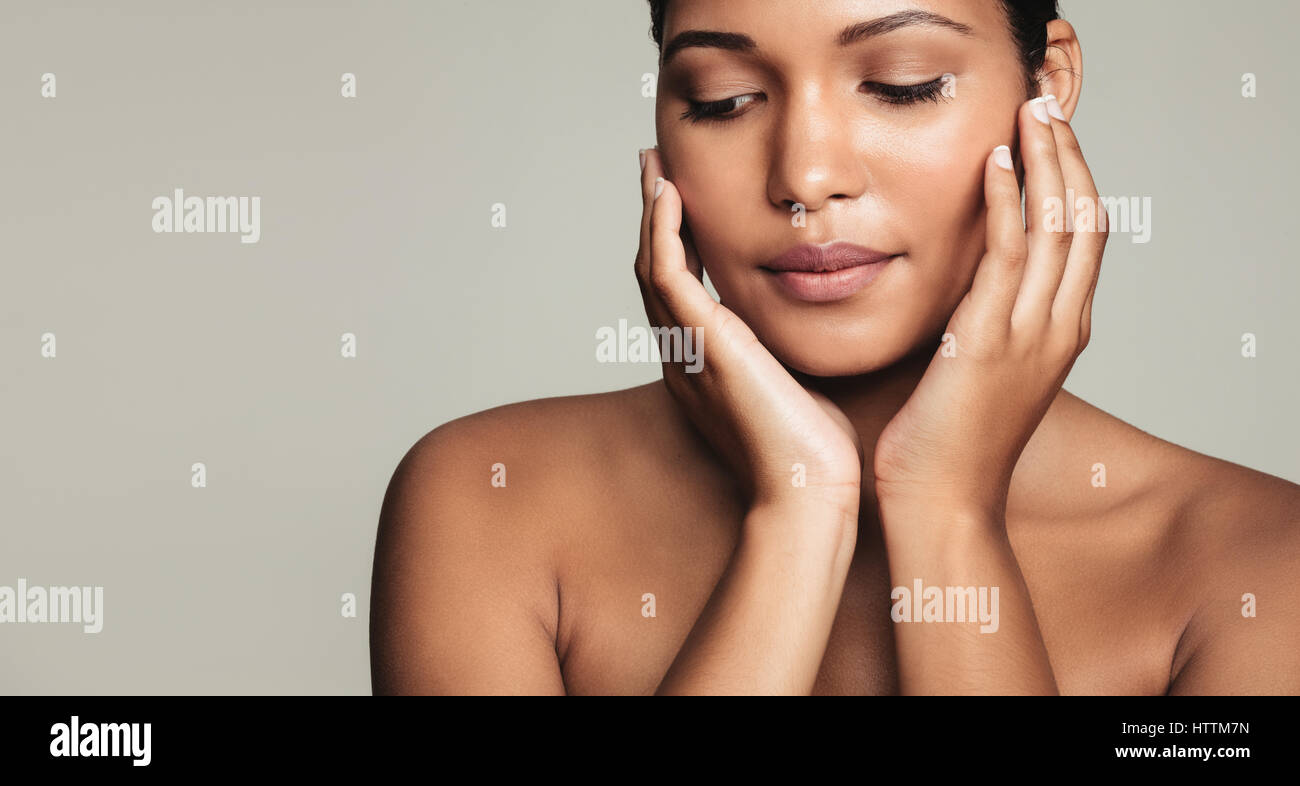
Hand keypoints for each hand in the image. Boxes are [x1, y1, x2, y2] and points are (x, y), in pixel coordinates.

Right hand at [635, 147, 861, 520]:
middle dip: (654, 220)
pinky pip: (666, 275)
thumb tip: (818, 329)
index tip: (684, 202)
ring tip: (655, 168)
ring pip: (652, 267)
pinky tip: (669, 195)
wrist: (808, 491)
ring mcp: (686, 351)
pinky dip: (663, 232)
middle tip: (654, 171)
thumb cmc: (814, 453)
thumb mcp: (800, 388)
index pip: (681, 291)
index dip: (677, 243)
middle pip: (655, 273)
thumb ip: (793, 356)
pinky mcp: (699, 345)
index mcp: (705, 366)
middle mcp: (684, 356)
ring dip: (652, 214)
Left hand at [873, 95, 1107, 518]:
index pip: (1085, 238)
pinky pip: (1008, 256)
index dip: (1074, 179)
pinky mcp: (988, 341)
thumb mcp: (981, 371)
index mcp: (1062, 334)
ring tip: (1027, 112)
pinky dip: (1006, 203)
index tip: (1050, 135)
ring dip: (1044, 161)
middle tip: (1044, 105)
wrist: (942, 503)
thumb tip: (963, 279)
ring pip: (1057, 226)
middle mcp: (1060, 328)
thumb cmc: (949, 444)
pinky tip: (996, 164)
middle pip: (1085, 219)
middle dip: (1068, 155)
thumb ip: (986, 321)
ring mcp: (1031, 334)